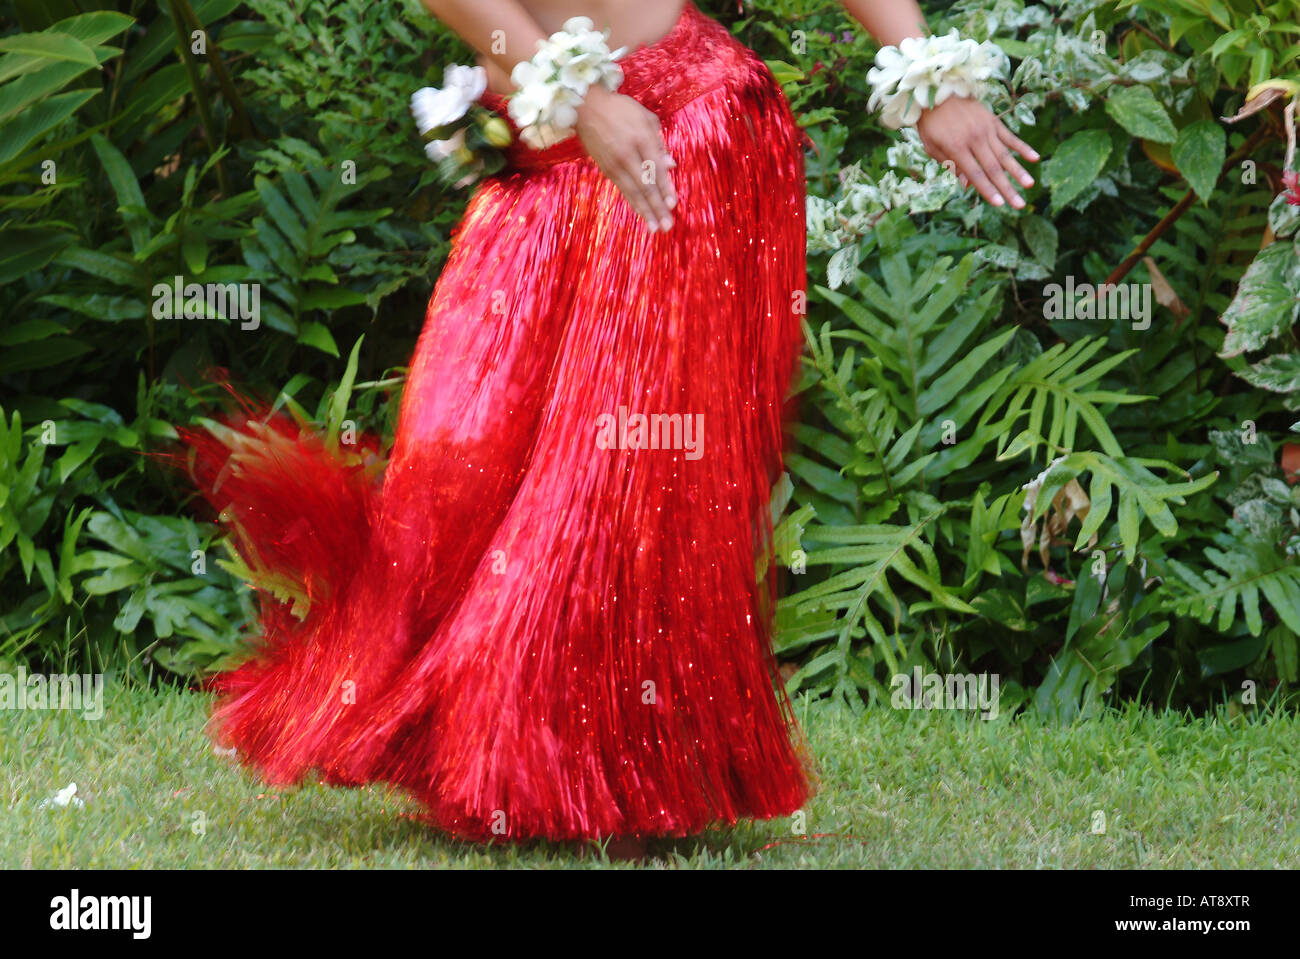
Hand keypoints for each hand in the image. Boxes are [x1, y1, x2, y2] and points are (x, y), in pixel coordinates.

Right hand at [575, 85, 676, 231]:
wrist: (585, 107)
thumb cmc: (620, 109)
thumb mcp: (645, 117)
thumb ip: (659, 143)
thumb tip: (671, 165)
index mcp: (641, 138)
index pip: (656, 168)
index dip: (665, 188)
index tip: (672, 205)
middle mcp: (627, 154)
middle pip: (645, 185)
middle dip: (657, 207)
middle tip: (667, 226)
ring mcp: (615, 164)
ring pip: (632, 192)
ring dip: (645, 212)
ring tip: (655, 228)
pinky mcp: (606, 169)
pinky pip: (623, 189)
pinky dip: (633, 203)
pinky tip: (640, 213)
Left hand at [916, 97, 1039, 208]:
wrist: (937, 91)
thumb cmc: (931, 123)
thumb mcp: (932, 147)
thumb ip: (950, 165)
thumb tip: (967, 185)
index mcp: (956, 148)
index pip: (976, 174)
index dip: (988, 190)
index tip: (1000, 204)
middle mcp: (974, 139)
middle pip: (993, 168)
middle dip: (1007, 188)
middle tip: (1020, 205)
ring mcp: (986, 129)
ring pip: (1005, 154)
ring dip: (1018, 171)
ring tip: (1030, 185)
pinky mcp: (993, 121)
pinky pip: (1009, 137)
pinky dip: (1022, 148)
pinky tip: (1034, 158)